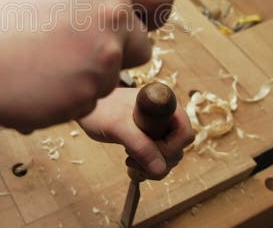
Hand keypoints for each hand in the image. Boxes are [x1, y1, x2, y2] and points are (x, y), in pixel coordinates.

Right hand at [0, 0, 175, 133]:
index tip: (142, 21)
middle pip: (145, 43)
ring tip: (48, 62)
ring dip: (93, 74)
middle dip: (119, 51)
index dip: (153, 12)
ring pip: (118, 74)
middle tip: (74, 48)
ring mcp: (105, 56)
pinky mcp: (91, 93)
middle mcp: (113, 13)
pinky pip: (94, 98)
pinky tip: (41, 81)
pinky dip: (73, 95)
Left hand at [77, 87, 194, 179]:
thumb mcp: (118, 128)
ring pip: (171, 154)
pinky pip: (160, 156)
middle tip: (133, 160)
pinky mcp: (153, 134)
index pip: (184, 133)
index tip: (147, 151)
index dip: (170, 148)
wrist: (88, 109)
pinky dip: (149, 164)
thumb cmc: (99, 110)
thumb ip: (140, 146)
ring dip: (153, 164)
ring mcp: (161, 125)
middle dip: (159, 159)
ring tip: (129, 159)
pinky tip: (131, 160)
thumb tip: (161, 169)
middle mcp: (168, 113)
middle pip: (179, 147)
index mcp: (165, 103)